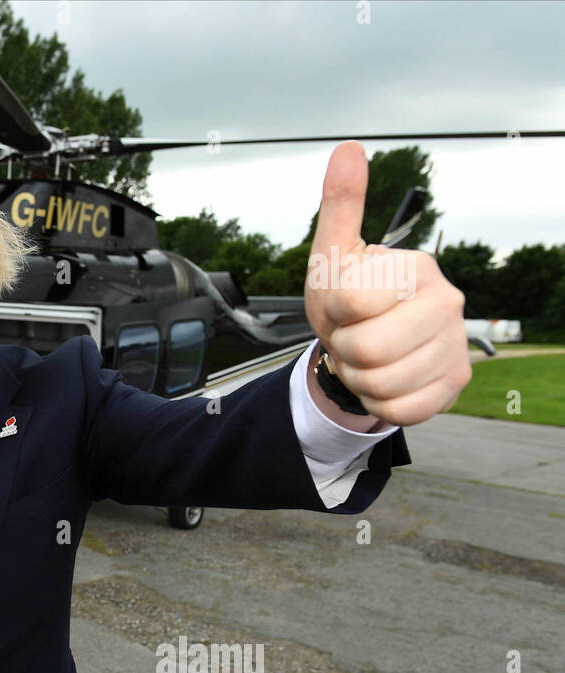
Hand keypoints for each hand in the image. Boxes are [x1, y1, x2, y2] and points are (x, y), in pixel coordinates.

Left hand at [304, 141, 470, 426]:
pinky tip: (385, 379)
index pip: (351, 300)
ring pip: (379, 382)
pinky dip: (378, 402)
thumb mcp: (332, 255)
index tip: (342, 305)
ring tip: (366, 357)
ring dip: (358, 376)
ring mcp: (454, 346)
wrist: (365, 345)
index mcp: (416, 268)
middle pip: (367, 348)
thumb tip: (348, 149)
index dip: (332, 310)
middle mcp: (447, 303)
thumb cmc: (348, 298)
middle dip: (345, 347)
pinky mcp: (453, 383)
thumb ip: (340, 206)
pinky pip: (397, 409)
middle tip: (352, 336)